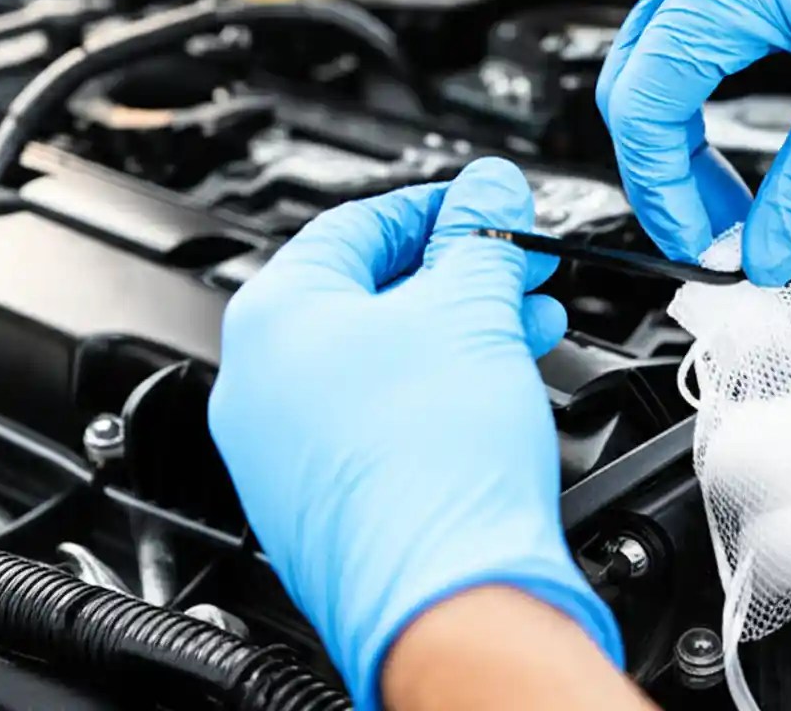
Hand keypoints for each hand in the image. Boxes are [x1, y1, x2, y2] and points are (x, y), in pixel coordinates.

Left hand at [208, 158, 622, 709]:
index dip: (436, 207)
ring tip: (528, 324)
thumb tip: (489, 193)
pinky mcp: (328, 499)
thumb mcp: (470, 312)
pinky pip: (383, 420)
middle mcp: (263, 386)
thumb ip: (480, 240)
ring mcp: (288, 451)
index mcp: (274, 319)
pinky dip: (439, 390)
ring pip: (384, 362)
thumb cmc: (433, 466)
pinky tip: (496, 385)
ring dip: (461, 331)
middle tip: (517, 267)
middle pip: (371, 296)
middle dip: (460, 274)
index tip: (486, 208)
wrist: (446, 597)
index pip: (356, 226)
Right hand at [597, 0, 790, 284]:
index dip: (663, 192)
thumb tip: (769, 251)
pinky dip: (709, 104)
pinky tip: (742, 145)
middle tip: (713, 236)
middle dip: (665, 173)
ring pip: (661, 65)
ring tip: (730, 202)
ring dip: (683, 141)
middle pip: (637, 84)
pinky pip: (701, 44)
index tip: (705, 248)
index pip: (643, 104)